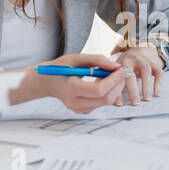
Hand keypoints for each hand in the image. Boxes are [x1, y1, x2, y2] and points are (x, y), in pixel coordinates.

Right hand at [12, 54, 127, 114]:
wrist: (47, 82)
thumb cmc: (61, 68)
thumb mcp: (76, 58)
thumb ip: (97, 60)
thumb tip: (116, 67)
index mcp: (71, 89)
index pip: (98, 90)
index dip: (113, 80)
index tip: (120, 69)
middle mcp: (74, 103)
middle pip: (105, 99)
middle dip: (117, 85)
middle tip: (121, 72)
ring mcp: (78, 109)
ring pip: (105, 103)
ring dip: (114, 89)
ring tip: (111, 75)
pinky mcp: (82, 111)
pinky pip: (100, 104)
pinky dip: (107, 93)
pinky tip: (102, 83)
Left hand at [112, 45, 162, 104]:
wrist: (140, 48)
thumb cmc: (127, 63)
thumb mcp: (118, 69)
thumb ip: (114, 82)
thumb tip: (112, 100)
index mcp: (120, 63)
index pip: (118, 78)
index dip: (118, 91)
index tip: (120, 104)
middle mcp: (131, 60)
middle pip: (132, 74)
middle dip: (133, 90)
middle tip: (135, 103)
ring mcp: (144, 60)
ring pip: (146, 71)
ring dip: (146, 86)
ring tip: (146, 99)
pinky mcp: (154, 62)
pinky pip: (158, 72)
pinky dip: (158, 83)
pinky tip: (157, 94)